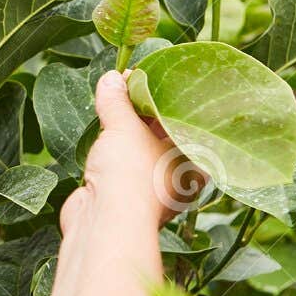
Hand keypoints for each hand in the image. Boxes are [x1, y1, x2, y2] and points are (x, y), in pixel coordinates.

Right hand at [60, 70, 199, 238]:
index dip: (163, 94)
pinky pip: (119, 160)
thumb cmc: (131, 176)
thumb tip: (111, 78)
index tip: (144, 74)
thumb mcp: (124, 126)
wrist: (104, 222)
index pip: (182, 117)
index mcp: (193, 160)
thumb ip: (118, 100)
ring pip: (138, 146)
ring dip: (124, 126)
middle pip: (160, 131)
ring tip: (110, 98)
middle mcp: (176, 175)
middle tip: (125, 81)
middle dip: (141, 108)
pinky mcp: (123, 193)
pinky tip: (101, 128)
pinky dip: (111, 145)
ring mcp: (149, 186)